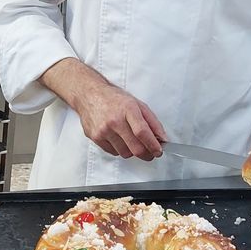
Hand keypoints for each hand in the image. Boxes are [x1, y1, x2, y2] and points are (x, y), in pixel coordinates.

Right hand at [41, 58, 166, 159]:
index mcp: (128, 109)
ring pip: (125, 153)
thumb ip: (152, 121)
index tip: (159, 151)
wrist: (89, 95)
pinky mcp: (95, 137)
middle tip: (151, 153)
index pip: (142, 132)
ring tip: (131, 141)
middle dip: (147, 154)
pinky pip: (114, 153)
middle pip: (135, 148)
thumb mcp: (137, 104)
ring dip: (132, 151)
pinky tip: (119, 139)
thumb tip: (162, 138)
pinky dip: (120, 149)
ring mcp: (103, 130)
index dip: (153, 145)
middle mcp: (114, 120)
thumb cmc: (114, 99)